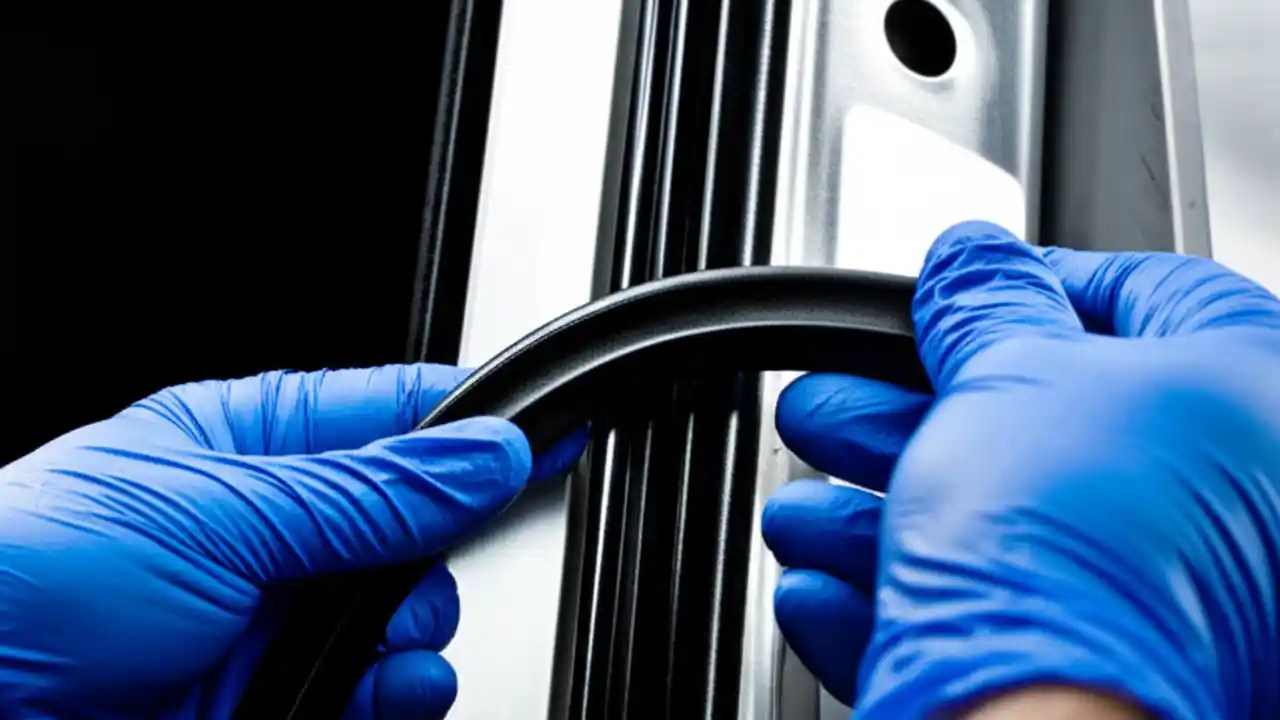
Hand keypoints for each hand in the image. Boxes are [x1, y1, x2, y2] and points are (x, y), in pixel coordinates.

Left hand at [0, 364, 584, 718]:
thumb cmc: (28, 571)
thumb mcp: (220, 511)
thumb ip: (371, 492)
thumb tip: (485, 454)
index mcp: (249, 443)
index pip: (392, 411)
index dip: (475, 420)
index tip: (549, 429)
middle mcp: (270, 528)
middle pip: (417, 522)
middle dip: (437, 549)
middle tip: (421, 559)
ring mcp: (272, 615)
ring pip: (408, 612)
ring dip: (416, 629)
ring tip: (379, 637)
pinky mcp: (272, 694)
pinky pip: (380, 687)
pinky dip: (399, 691)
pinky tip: (382, 685)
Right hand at [763, 221, 1279, 717]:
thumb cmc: (1084, 552)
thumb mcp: (1014, 374)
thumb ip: (987, 302)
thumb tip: (970, 260)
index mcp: (1255, 405)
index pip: (1150, 299)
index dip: (1028, 286)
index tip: (953, 297)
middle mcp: (1231, 513)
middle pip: (1042, 431)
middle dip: (904, 417)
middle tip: (833, 405)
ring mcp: (1170, 611)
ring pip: (999, 538)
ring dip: (877, 518)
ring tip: (802, 509)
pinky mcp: (1102, 682)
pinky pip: (986, 626)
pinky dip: (894, 601)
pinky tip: (823, 591)